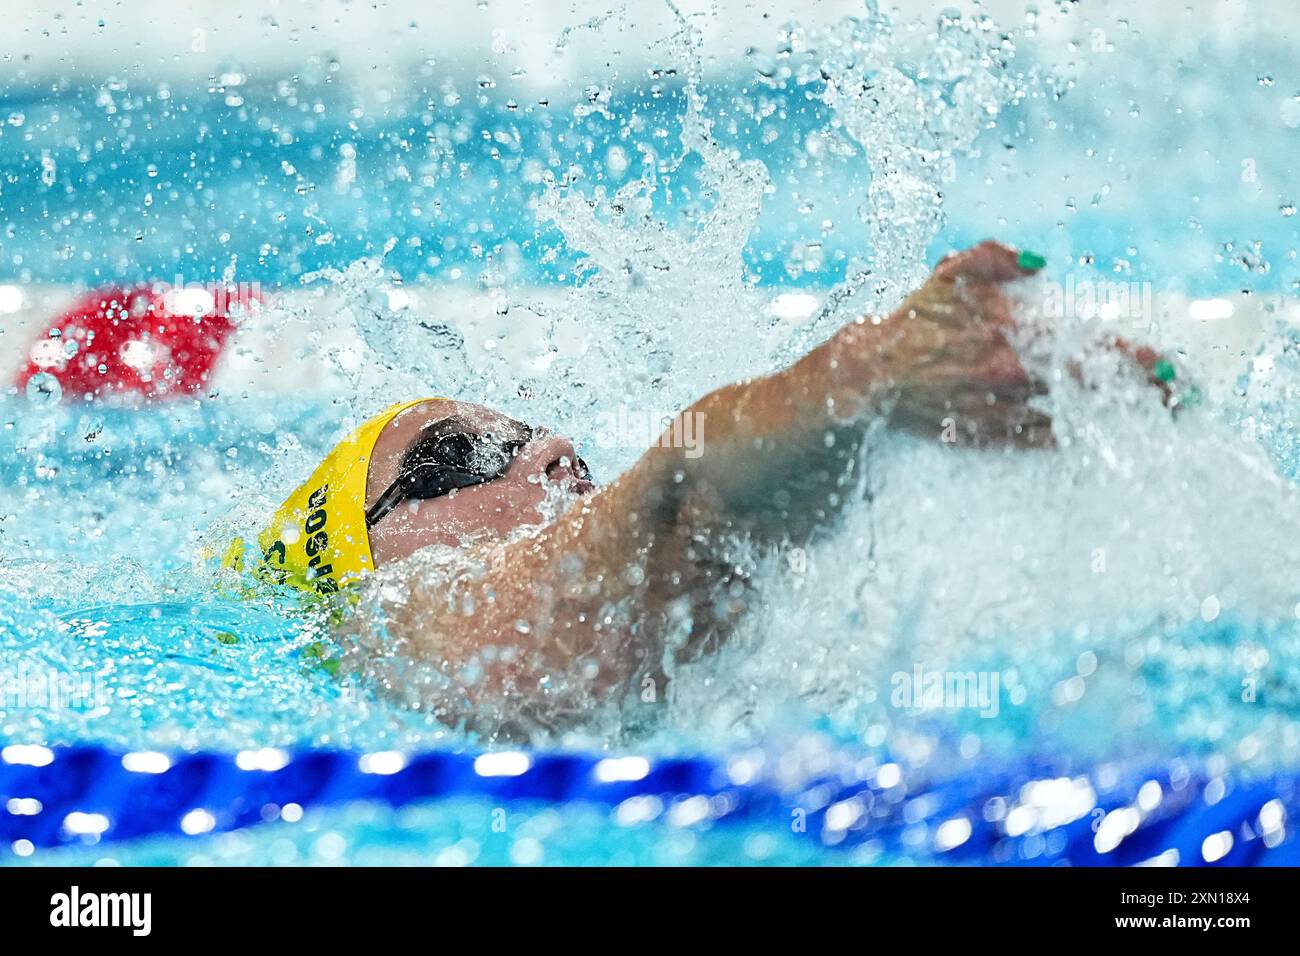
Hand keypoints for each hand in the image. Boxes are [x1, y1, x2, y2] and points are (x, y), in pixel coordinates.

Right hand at [878, 241, 1186, 446]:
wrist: (868, 375)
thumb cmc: (911, 321)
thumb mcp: (947, 275)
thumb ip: (991, 257)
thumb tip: (1039, 261)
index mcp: (1007, 332)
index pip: (1084, 344)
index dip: (1131, 356)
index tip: (1168, 362)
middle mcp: (1008, 375)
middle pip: (1087, 386)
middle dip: (1136, 390)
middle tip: (1177, 394)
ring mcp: (995, 409)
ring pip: (1066, 416)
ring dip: (1108, 416)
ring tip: (1146, 415)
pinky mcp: (980, 434)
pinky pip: (1033, 439)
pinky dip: (1064, 436)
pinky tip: (1089, 434)